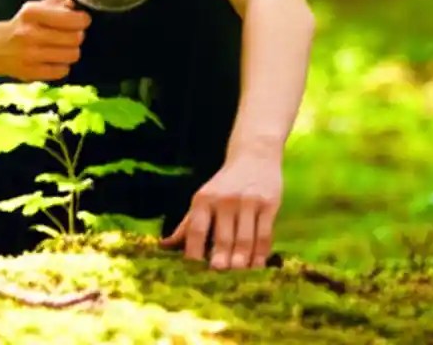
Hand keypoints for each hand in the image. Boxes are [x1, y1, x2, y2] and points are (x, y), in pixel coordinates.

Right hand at [0, 0, 90, 81]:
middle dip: (78, 36)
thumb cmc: (23, 25)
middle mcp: (30, 34)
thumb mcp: (37, 7)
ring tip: (63, 48)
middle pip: (76, 38)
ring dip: (71, 51)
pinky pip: (62, 71)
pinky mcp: (31, 73)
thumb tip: (78, 2)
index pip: (72, 18)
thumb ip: (59, 2)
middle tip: (71, 35)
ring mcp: (30, 55)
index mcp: (32, 13)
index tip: (81, 20)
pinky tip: (54, 60)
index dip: (82, 20)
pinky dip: (62, 66)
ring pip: (72, 55)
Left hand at [160, 153, 282, 269]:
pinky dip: (260, 254)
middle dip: (221, 261)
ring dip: (242, 262)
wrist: (254, 154)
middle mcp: (224, 200)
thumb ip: (187, 224)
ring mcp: (248, 202)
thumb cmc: (225, 183)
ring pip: (245, 240)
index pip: (197, 230)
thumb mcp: (203, 198)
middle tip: (219, 279)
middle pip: (222, 239)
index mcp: (204, 199)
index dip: (194, 253)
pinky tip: (257, 266)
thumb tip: (164, 246)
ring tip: (239, 276)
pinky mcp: (268, 204)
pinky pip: (264, 235)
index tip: (193, 273)